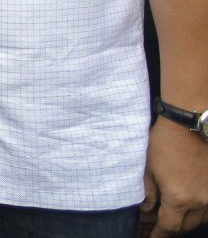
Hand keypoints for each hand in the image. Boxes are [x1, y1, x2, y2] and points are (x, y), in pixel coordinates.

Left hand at [143, 117, 207, 236]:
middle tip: (162, 223)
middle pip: (187, 226)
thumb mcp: (148, 167)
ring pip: (203, 218)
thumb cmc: (165, 142)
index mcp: (179, 199)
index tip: (153, 237)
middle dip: (174, 227)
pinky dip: (202, 209)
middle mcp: (200, 201)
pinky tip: (193, 202)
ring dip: (189, 219)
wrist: (190, 124)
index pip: (169, 227)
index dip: (159, 234)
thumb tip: (147, 208)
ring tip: (177, 213)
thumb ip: (148, 191)